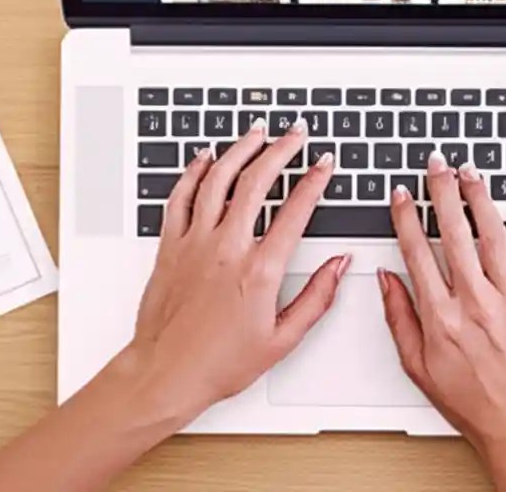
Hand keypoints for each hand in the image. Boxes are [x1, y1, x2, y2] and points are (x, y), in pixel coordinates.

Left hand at [124, 118, 347, 419]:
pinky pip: (181, 196)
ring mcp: (195, 242)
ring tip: (256, 134)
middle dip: (281, 150)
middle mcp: (226, 248)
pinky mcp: (170, 246)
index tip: (323, 164)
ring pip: (218, 179)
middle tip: (295, 135)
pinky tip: (205, 158)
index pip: (295, 210)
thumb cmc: (219, 363)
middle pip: (256, 181)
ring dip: (240, 150)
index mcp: (259, 270)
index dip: (314, 180)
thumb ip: (317, 297)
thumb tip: (338, 265)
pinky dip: (194, 171)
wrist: (166, 372)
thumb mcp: (283, 339)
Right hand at [380, 152, 505, 491]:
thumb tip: (387, 278)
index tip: (401, 195)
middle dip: (442, 192)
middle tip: (435, 165)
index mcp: (440, 316)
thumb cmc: (471, 402)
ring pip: (494, 236)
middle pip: (454, 233)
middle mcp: (475, 303)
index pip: (417, 252)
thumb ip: (399, 318)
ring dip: (480, 199)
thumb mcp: (417, 366)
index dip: (406, 217)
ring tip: (470, 173)